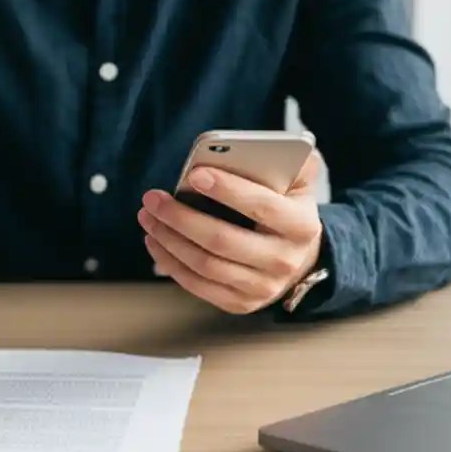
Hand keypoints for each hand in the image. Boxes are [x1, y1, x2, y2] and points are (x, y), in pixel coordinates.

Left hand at [138, 153, 324, 314]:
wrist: (298, 256)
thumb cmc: (287, 208)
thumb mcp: (298, 181)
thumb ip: (287, 159)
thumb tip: (254, 148)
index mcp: (301, 225)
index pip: (262, 207)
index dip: (227, 190)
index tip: (194, 174)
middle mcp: (284, 261)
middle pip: (223, 240)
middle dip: (181, 217)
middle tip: (153, 198)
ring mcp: (262, 287)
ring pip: (205, 264)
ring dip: (169, 239)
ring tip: (148, 216)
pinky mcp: (240, 303)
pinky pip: (197, 285)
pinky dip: (170, 263)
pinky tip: (155, 240)